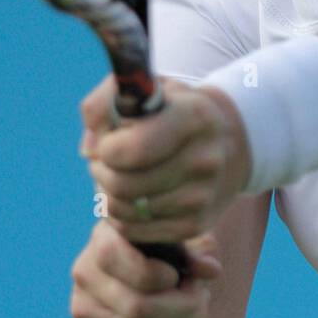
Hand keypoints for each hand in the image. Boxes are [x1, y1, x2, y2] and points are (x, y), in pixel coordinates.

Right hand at [70, 218, 221, 317]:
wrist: (127, 284)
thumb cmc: (160, 255)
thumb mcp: (177, 246)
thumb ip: (194, 253)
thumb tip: (212, 270)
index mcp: (105, 237)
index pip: (128, 265)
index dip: (163, 277)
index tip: (178, 275)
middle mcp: (85, 272)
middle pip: (140, 309)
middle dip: (185, 308)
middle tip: (203, 299)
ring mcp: (81, 309)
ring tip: (200, 316)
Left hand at [79, 74, 251, 245]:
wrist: (228, 142)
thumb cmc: (171, 111)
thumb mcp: (143, 89)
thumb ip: (104, 104)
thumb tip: (90, 150)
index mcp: (194, 117)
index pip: (134, 149)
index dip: (106, 147)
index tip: (109, 138)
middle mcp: (204, 159)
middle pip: (123, 185)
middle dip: (100, 171)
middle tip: (103, 160)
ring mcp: (202, 196)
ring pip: (123, 210)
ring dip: (106, 193)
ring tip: (116, 174)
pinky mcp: (195, 225)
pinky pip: (132, 229)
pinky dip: (118, 215)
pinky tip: (127, 196)